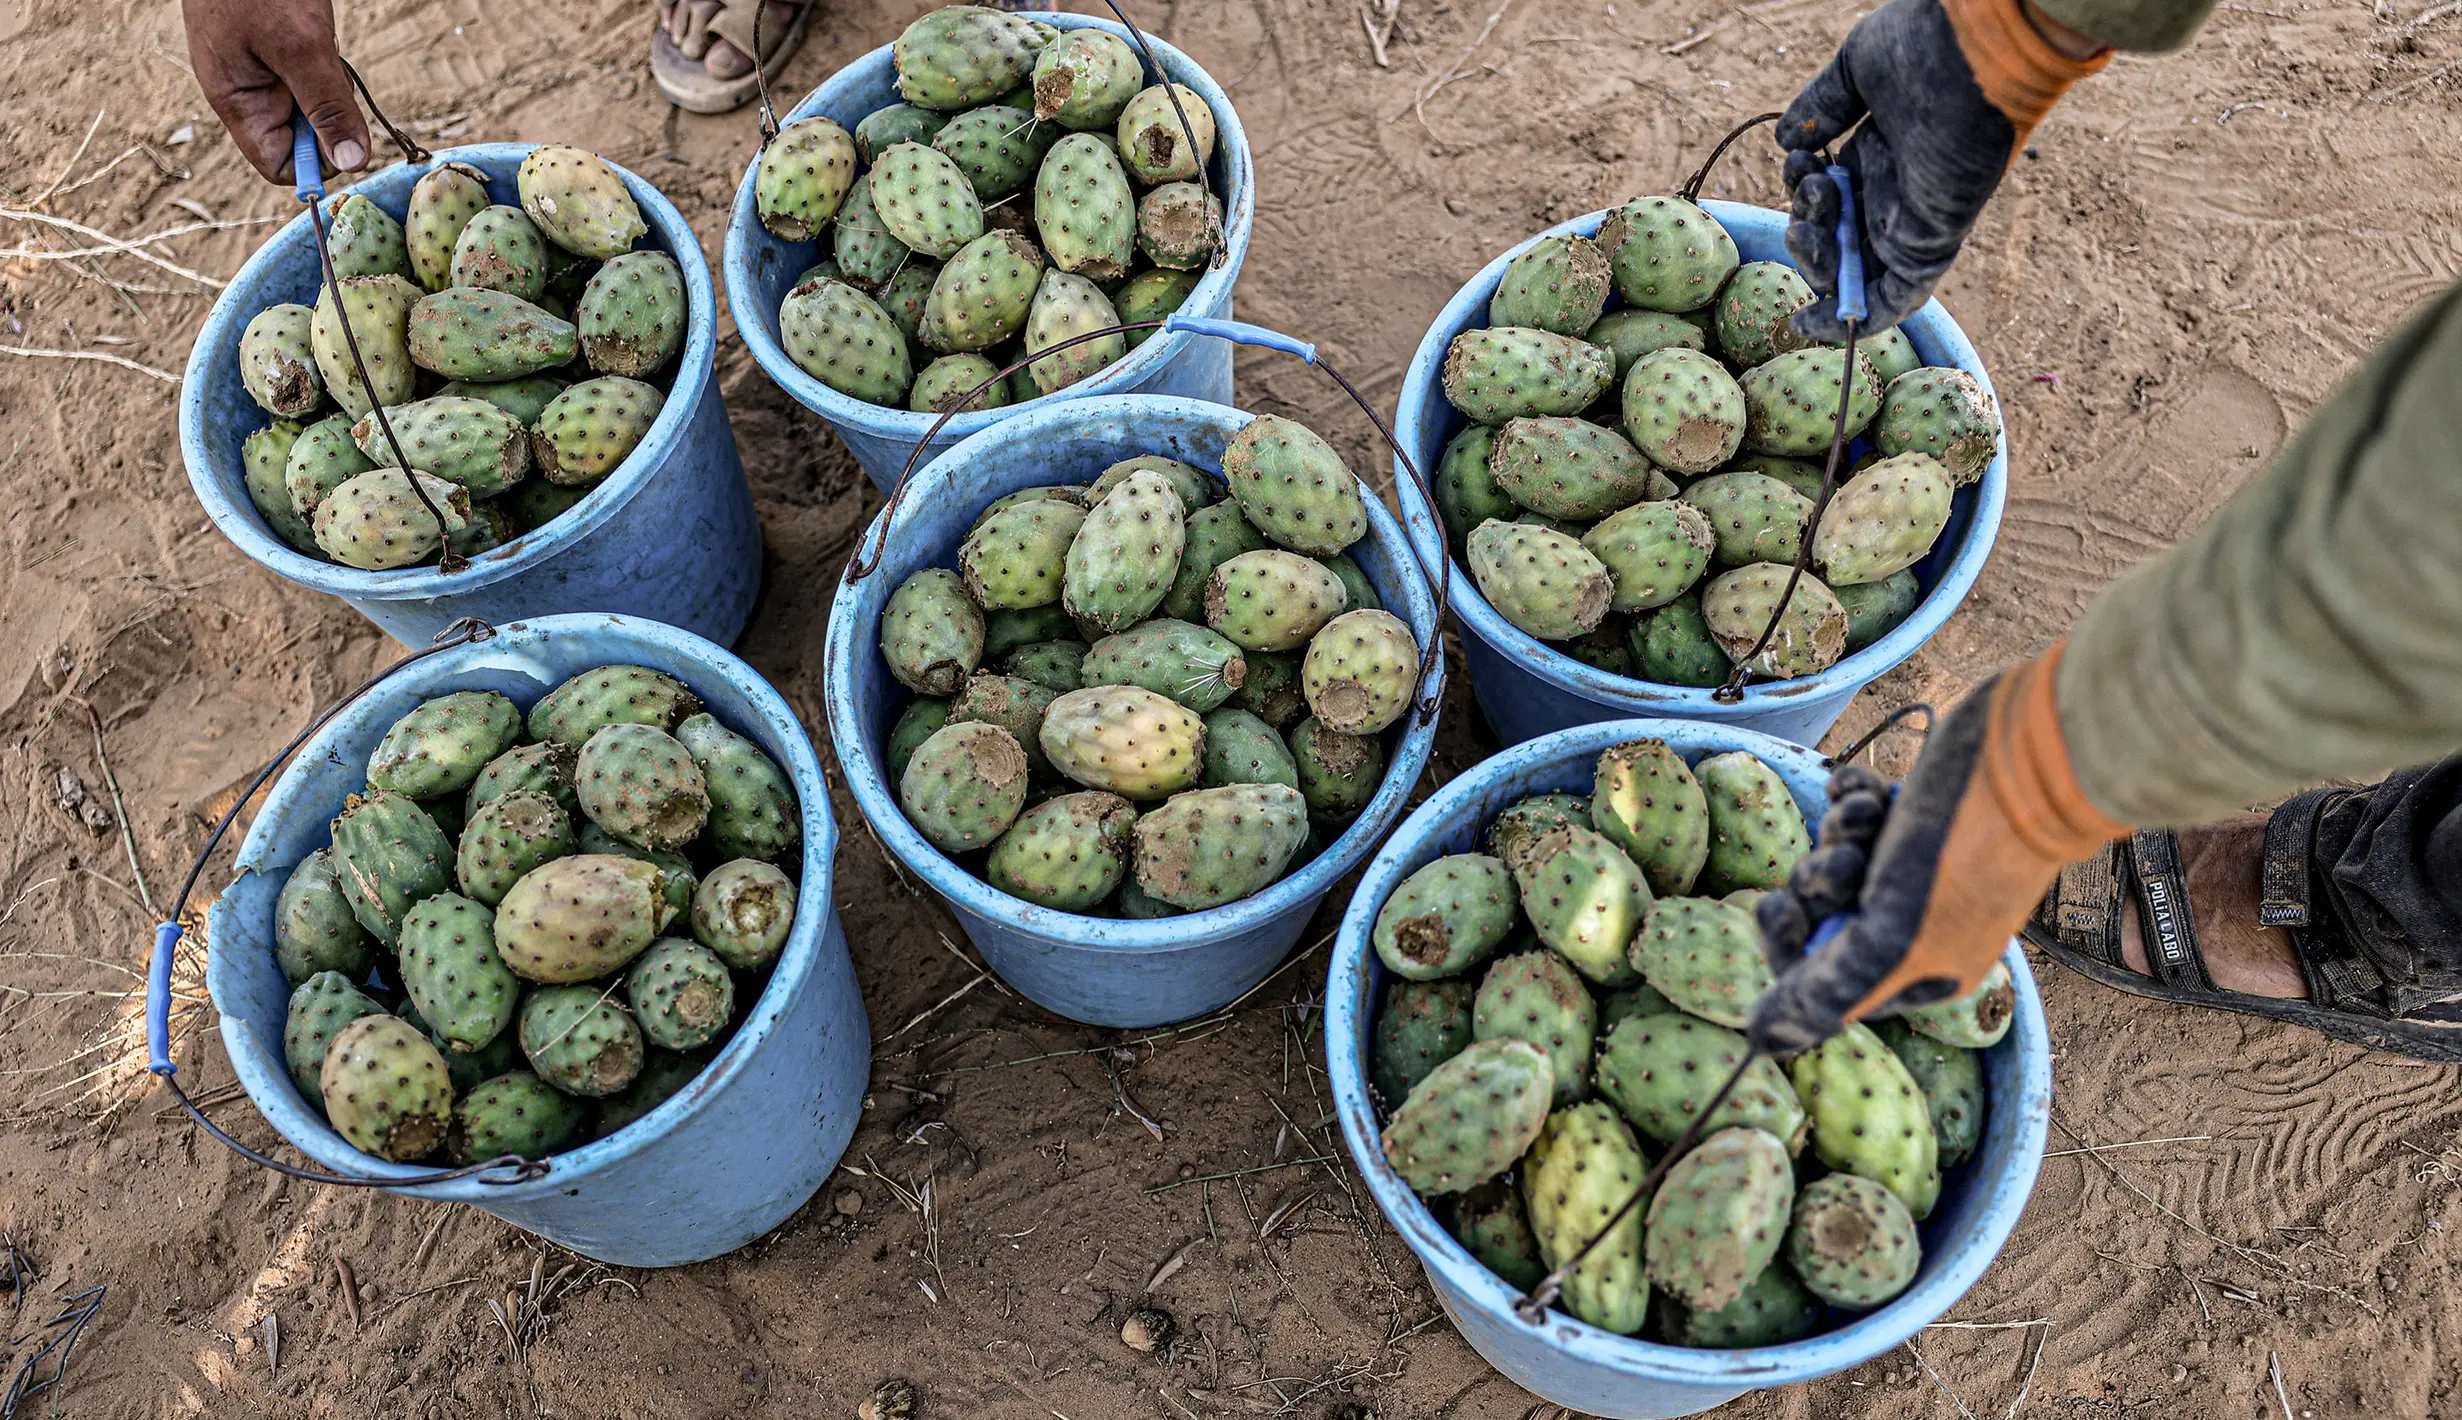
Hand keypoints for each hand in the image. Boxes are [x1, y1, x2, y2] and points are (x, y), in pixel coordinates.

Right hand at [183, 0, 369, 183]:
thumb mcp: (300, 47)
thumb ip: (326, 106)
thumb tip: (352, 161)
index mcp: (237, 102)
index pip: (279, 167)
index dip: (317, 165)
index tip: (344, 139)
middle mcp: (248, 94)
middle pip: (302, 139)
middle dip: (328, 117)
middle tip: (330, 75)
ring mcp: (263, 72)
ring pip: (312, 106)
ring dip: (330, 87)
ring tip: (318, 46)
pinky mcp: (278, 53)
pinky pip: (312, 78)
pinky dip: (326, 65)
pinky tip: (319, 36)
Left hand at [1746, 645, 2128, 1051]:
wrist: (2025, 763)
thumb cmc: (1960, 860)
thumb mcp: (1889, 942)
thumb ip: (1826, 993)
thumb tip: (1764, 1041)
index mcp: (1920, 975)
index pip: (1826, 982)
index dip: (1790, 946)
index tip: (1779, 908)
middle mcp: (1918, 926)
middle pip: (1824, 916)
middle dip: (1818, 882)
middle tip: (1841, 861)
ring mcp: (1917, 868)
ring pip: (1837, 857)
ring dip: (1839, 833)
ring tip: (1868, 817)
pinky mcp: (1915, 815)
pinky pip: (1855, 811)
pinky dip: (1851, 797)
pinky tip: (1868, 787)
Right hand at [1776, 0, 2106, 340]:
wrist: (1980, 50)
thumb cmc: (1928, 47)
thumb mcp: (1857, 72)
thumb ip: (1820, 107)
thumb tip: (1787, 142)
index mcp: (1879, 156)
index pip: (1831, 200)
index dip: (1801, 195)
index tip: (1797, 164)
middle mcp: (1895, 195)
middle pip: (1836, 240)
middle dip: (1805, 229)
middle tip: (1810, 192)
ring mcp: (1913, 224)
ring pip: (1855, 274)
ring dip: (1818, 264)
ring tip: (1810, 223)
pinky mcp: (1931, 247)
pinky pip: (1894, 301)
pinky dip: (1854, 320)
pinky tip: (1810, 323)